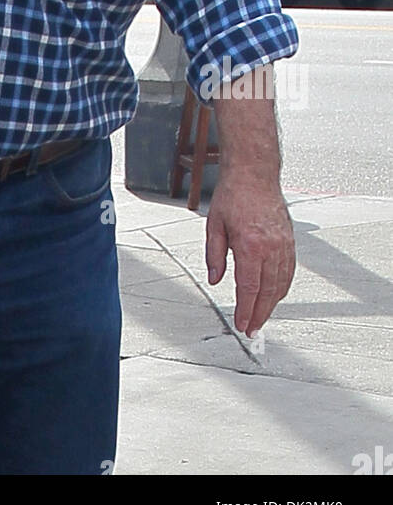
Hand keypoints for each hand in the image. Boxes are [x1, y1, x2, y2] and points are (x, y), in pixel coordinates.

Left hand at [205, 174, 294, 336]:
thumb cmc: (234, 195)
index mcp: (250, 246)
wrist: (255, 174)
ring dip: (272, 304)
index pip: (249, 288)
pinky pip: (289, 272)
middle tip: (252, 330)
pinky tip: (275, 295)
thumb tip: (215, 280)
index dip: (246, 310)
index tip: (242, 325)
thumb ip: (215, 256)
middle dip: (259, 314)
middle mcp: (271, 248)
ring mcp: (284, 245)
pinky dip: (282, 288)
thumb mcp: (214, 225)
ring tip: (261, 317)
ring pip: (281, 284)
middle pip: (268, 292)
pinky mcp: (290, 241)